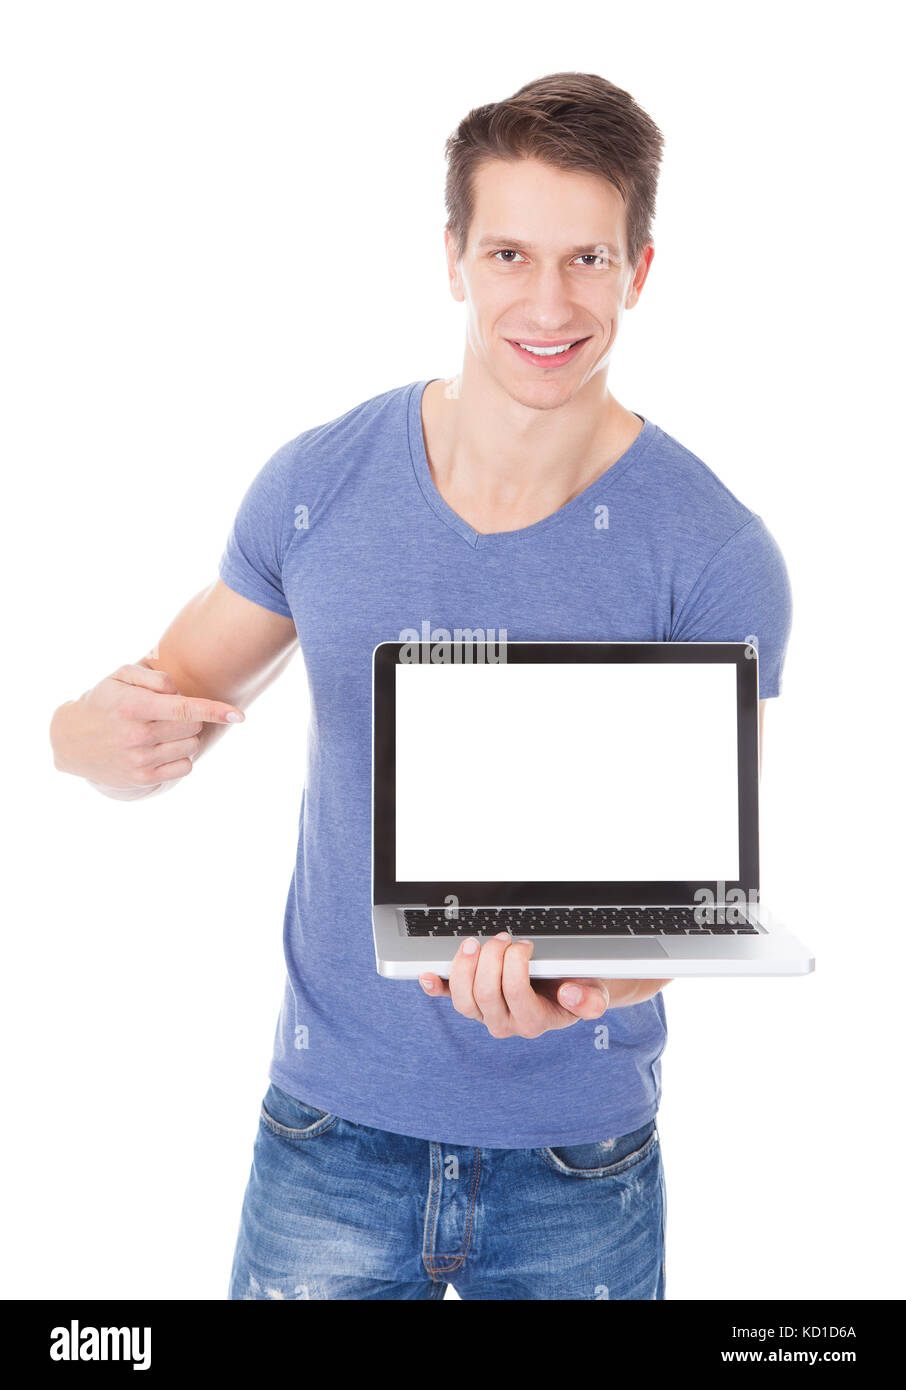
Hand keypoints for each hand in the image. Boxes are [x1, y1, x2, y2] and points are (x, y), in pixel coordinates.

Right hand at [50, 662, 244, 790]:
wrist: (71, 741)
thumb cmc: (103, 702)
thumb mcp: (120, 677)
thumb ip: (153, 678)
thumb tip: (181, 694)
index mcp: (133, 707)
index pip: (184, 709)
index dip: (216, 711)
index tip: (240, 716)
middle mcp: (136, 736)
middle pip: (193, 725)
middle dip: (189, 715)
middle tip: (166, 712)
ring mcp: (139, 761)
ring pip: (191, 746)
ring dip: (185, 736)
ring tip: (159, 730)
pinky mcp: (142, 780)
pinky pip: (185, 767)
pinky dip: (180, 756)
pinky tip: (160, 749)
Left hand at [419, 932, 670, 1038]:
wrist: (567, 992)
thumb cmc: (578, 988)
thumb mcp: (594, 993)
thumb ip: (590, 999)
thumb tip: (571, 994)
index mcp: (535, 1021)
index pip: (515, 994)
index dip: (515, 965)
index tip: (525, 945)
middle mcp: (506, 1022)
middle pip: (485, 994)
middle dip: (491, 959)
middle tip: (503, 938)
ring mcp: (486, 1014)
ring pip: (463, 999)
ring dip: (464, 967)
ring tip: (475, 944)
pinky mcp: (473, 1003)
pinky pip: (448, 999)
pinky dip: (435, 987)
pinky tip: (426, 976)